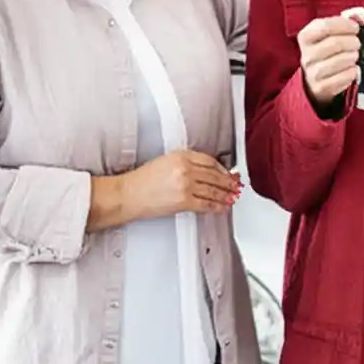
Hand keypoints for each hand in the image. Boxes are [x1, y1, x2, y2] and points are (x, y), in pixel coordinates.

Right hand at [121, 150, 240, 219]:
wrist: (127, 195)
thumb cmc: (141, 180)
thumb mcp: (165, 162)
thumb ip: (186, 163)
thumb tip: (205, 172)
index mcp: (181, 156)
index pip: (209, 161)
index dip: (222, 168)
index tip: (227, 172)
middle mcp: (185, 169)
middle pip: (215, 175)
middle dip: (228, 181)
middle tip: (236, 185)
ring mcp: (186, 185)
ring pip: (213, 190)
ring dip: (226, 194)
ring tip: (233, 196)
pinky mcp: (183, 201)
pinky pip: (206, 204)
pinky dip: (217, 206)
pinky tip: (223, 207)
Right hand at [298, 12, 363, 109]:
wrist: (314, 81)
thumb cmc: (326, 52)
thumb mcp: (331, 33)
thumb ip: (347, 20)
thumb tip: (360, 13)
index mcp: (306, 37)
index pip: (325, 26)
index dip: (345, 25)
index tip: (355, 27)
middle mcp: (306, 55)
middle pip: (336, 43)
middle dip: (352, 42)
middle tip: (356, 43)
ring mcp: (313, 73)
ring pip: (341, 60)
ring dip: (353, 57)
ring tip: (353, 56)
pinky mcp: (322, 88)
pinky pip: (345, 77)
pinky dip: (353, 72)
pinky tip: (351, 70)